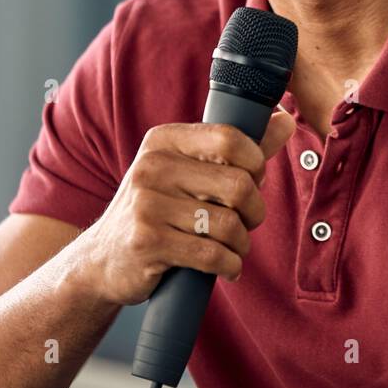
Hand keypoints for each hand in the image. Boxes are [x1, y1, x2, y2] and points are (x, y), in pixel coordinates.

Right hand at [69, 111, 294, 305]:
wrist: (102, 260)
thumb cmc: (159, 210)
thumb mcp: (189, 171)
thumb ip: (239, 149)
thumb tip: (285, 119)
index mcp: (164, 141)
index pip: (231, 139)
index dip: (255, 164)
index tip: (253, 182)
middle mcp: (151, 167)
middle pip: (237, 185)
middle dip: (254, 211)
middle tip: (246, 223)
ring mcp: (146, 205)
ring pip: (228, 224)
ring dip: (241, 244)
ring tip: (233, 248)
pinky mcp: (146, 242)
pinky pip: (211, 255)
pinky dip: (229, 265)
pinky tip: (226, 267)